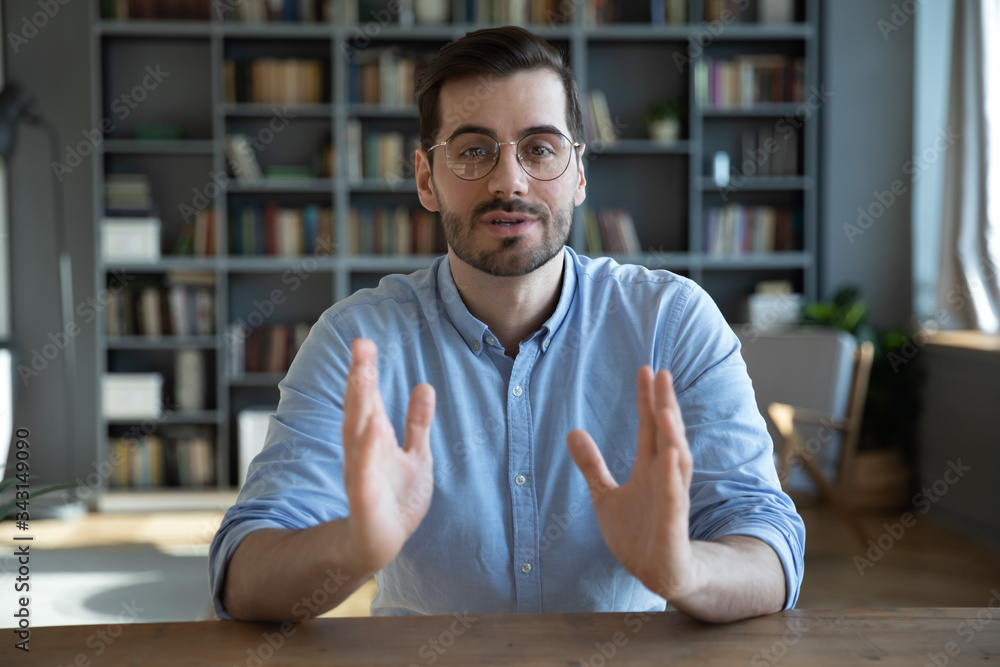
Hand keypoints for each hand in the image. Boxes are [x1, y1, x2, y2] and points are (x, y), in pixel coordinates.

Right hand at [341, 339, 435, 574]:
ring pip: (357, 434)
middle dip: (360, 377)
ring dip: (359, 405)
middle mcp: (363, 451)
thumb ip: (417, 423)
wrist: (381, 543)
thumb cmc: (397, 498)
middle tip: (360, 345)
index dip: (366, 370)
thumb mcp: (415, 454)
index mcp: (374, 438)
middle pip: (360, 408)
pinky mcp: (364, 499)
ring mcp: (361, 473)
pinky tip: (373, 428)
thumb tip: (424, 386)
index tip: (364, 341)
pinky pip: (364, 472)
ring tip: (362, 376)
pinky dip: (367, 451)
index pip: (369, 398)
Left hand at [566, 367, 696, 599]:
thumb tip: (572, 431)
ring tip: (665, 408)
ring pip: (676, 461)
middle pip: (666, 435)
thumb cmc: (637, 534)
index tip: (647, 370)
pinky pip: (675, 497)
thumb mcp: (605, 495)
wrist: (657, 575)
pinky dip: (673, 477)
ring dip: (672, 435)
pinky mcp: (673, 524)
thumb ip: (592, 465)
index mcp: (650, 468)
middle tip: (661, 374)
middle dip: (664, 405)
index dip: (648, 399)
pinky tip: (672, 454)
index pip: (650, 427)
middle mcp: (664, 478)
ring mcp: (672, 499)